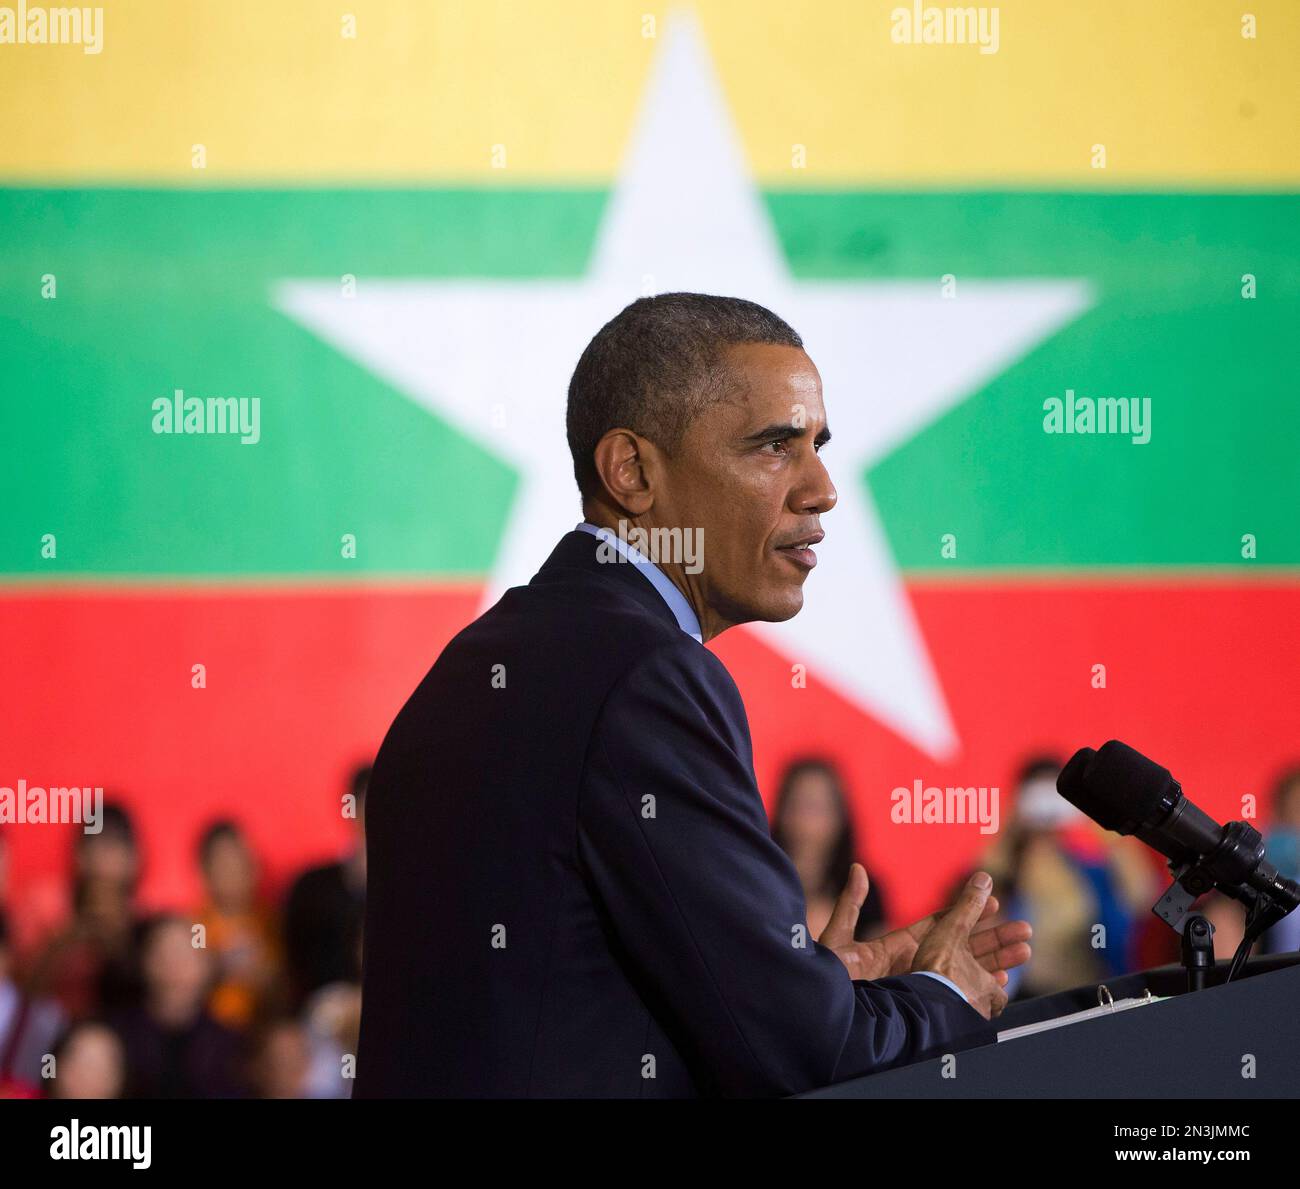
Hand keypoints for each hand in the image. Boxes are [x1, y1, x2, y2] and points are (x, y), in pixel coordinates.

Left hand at [818, 864, 1031, 991]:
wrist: (828, 1013)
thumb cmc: (829, 977)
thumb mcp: (838, 935)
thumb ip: (850, 903)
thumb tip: (858, 867)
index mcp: (896, 946)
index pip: (939, 925)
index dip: (967, 912)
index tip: (994, 902)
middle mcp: (913, 965)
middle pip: (962, 948)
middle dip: (994, 939)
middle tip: (1024, 930)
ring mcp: (920, 986)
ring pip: (967, 971)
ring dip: (996, 963)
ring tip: (1024, 952)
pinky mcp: (924, 1005)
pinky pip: (960, 997)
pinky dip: (982, 991)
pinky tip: (1003, 984)